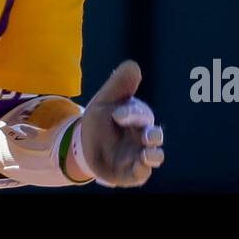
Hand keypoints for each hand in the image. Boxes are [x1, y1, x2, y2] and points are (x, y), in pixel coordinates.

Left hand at [77, 60, 163, 186]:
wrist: (84, 146)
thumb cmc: (99, 120)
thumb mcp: (104, 101)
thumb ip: (119, 85)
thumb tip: (133, 64)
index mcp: (138, 117)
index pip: (140, 114)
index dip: (131, 114)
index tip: (117, 115)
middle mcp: (143, 136)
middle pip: (155, 135)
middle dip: (153, 136)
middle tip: (146, 136)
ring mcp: (139, 155)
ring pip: (154, 156)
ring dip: (154, 155)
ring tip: (147, 154)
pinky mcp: (132, 172)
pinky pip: (142, 174)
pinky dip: (143, 171)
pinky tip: (140, 167)